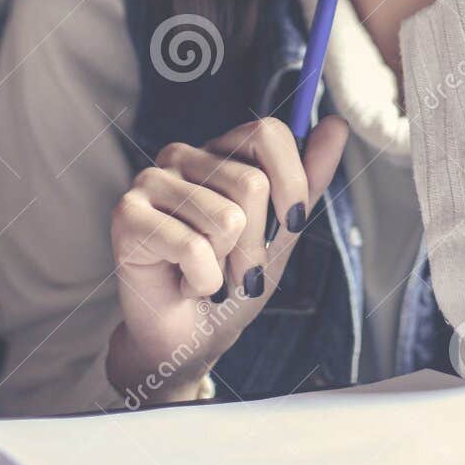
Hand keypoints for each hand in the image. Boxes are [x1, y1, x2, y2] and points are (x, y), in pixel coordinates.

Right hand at [109, 113, 348, 403]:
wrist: (189, 340)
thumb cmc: (232, 282)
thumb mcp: (282, 232)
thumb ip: (308, 179)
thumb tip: (336, 124)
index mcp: (219, 151)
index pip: (268, 133)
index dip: (292, 184)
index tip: (289, 224)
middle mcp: (182, 156)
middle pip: (252, 184)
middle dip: (258, 243)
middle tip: (237, 267)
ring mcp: (150, 181)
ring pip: (227, 219)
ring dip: (228, 266)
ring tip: (205, 274)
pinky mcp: (128, 216)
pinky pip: (193, 248)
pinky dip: (201, 282)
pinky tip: (182, 283)